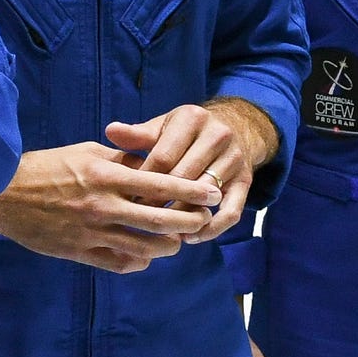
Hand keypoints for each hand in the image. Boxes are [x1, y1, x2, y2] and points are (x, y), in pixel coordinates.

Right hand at [0, 142, 221, 272]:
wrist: (2, 194)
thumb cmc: (46, 167)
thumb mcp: (85, 152)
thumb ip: (121, 160)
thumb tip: (153, 162)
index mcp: (105, 176)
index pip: (160, 183)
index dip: (191, 190)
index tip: (212, 193)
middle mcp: (102, 206)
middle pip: (160, 220)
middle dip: (189, 222)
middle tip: (204, 221)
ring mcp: (91, 232)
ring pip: (144, 247)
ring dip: (167, 245)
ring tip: (177, 241)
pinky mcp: (79, 252)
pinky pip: (119, 263)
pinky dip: (138, 262)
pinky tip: (146, 257)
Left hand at [103, 99, 273, 242]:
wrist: (235, 127)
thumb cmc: (187, 131)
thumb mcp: (164, 126)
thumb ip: (138, 134)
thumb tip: (111, 131)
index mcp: (192, 118)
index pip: (163, 156)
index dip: (144, 181)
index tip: (126, 200)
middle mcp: (218, 135)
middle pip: (184, 177)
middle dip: (160, 201)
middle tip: (139, 220)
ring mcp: (235, 158)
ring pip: (206, 195)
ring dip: (184, 218)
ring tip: (162, 232)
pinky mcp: (246, 180)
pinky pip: (232, 211)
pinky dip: (212, 229)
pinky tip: (190, 237)